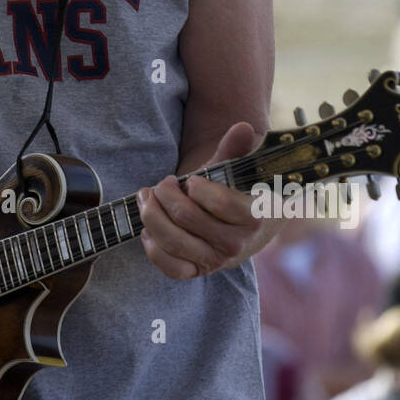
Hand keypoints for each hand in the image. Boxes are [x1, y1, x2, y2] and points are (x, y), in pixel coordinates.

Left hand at [138, 122, 264, 279]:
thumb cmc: (235, 193)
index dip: (195, 186)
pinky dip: (153, 248)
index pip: (217, 201)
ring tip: (147, 197)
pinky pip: (170, 268)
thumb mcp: (236, 171)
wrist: (245, 229)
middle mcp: (236, 244)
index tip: (190, 180)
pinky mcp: (198, 272)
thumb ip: (236, 150)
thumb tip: (243, 127)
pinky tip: (148, 230)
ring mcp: (216, 261)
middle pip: (185, 217)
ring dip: (150, 215)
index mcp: (252, 217)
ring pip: (171, 241)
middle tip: (162, 184)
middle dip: (164, 193)